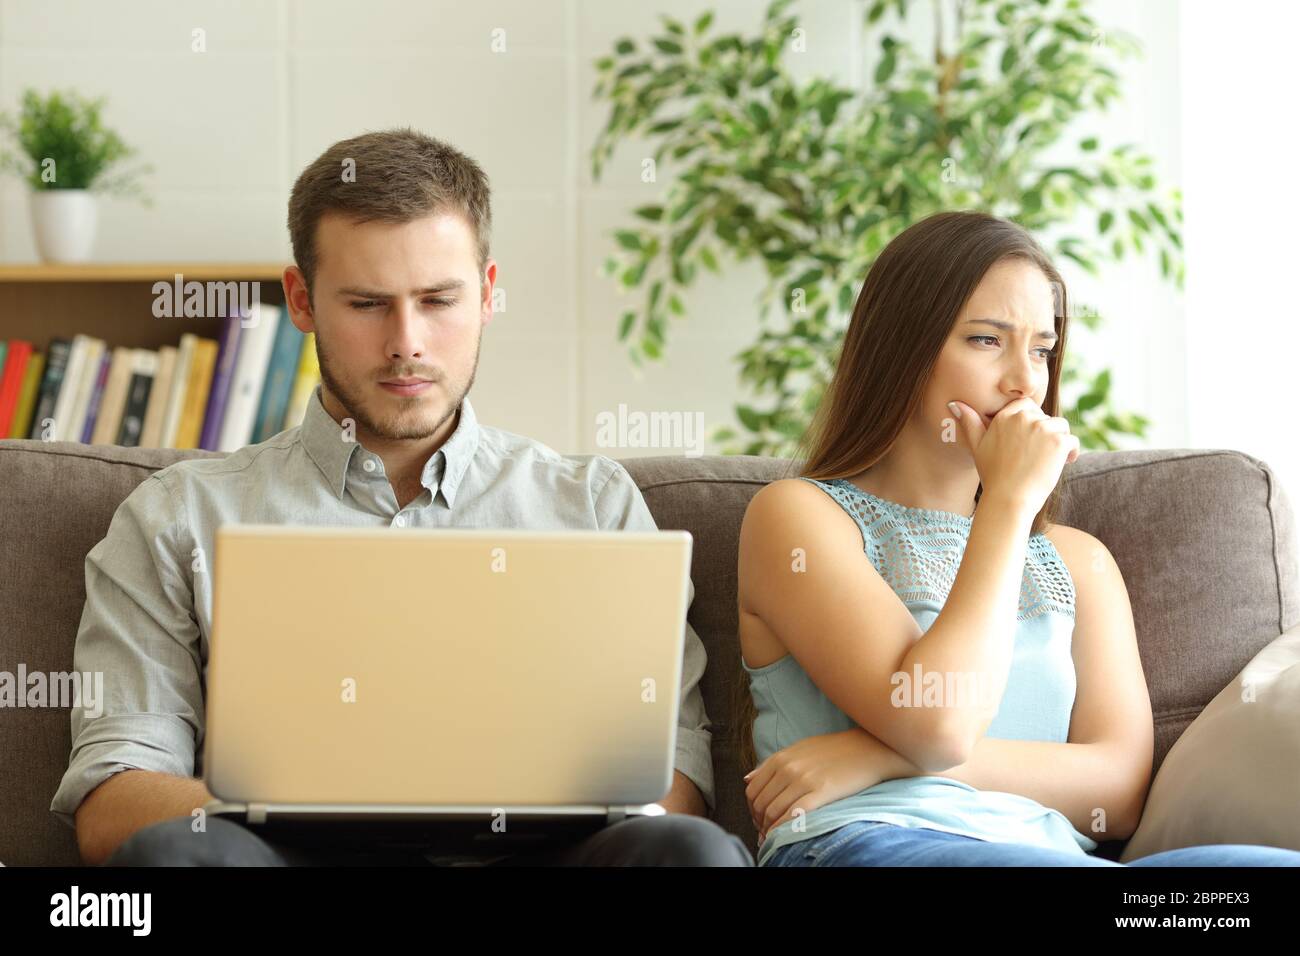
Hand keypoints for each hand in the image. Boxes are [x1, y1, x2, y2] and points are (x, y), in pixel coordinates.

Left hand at [743, 729, 885, 842]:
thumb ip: (771, 764)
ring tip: (774, 837)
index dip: (752, 809)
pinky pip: (793, 815)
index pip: (753, 790)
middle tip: (765, 832)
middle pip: (760, 803)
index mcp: (780, 758)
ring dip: (769, 828)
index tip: (758, 819)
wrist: (867, 749)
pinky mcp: (821, 792)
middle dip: (759, 822)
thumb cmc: (833, 750)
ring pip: (773, 812)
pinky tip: (786, 835)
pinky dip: (784, 829)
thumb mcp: (798, 750)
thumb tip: (747, 778)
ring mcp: (803, 780)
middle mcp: (788, 768)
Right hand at [948, 397, 1079, 515]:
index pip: (1027, 406)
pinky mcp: (1058, 441)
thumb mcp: (977, 447)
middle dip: (1045, 434)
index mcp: (1005, 417)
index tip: (1028, 442)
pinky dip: (1071, 453)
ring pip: (1061, 427)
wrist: (1008, 499)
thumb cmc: (993, 476)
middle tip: (1037, 457)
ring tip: (1050, 461)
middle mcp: (1024, 418)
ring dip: (1059, 441)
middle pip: (1045, 418)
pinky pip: (1072, 441)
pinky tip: (1063, 464)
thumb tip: (954, 404)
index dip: (1031, 423)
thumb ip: (969, 423)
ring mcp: (1042, 428)